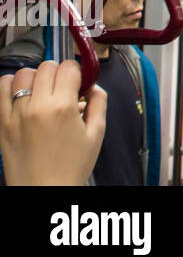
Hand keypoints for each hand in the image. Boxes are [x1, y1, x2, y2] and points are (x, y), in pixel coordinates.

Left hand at [0, 60, 106, 184]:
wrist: (44, 190)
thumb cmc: (70, 168)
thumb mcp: (96, 134)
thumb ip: (99, 103)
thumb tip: (93, 87)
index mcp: (63, 108)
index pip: (69, 67)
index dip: (77, 72)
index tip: (78, 83)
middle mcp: (37, 107)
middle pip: (47, 66)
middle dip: (58, 73)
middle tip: (62, 89)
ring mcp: (15, 114)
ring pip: (22, 73)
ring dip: (34, 77)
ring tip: (41, 92)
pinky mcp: (2, 122)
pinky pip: (0, 88)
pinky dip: (10, 85)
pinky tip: (22, 95)